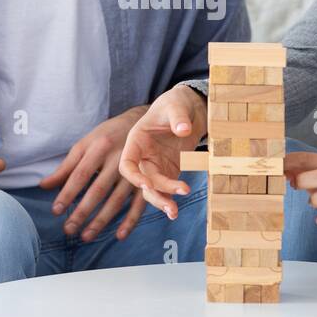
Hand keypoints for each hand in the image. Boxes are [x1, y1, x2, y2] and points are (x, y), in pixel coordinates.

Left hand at [39, 105, 147, 241]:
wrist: (139, 123)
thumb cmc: (106, 136)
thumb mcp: (85, 144)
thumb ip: (66, 166)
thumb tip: (44, 186)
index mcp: (99, 148)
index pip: (81, 174)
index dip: (68, 193)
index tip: (56, 211)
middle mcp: (118, 160)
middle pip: (98, 190)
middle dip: (82, 212)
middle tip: (68, 230)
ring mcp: (135, 171)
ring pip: (117, 200)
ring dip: (102, 221)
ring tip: (86, 236)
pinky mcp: (147, 180)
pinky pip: (139, 204)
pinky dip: (130, 221)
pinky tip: (119, 236)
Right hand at [117, 85, 206, 220]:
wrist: (189, 108)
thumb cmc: (176, 103)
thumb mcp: (176, 105)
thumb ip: (178, 117)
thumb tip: (184, 129)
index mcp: (137, 141)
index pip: (126, 163)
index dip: (133, 176)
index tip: (146, 185)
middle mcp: (143, 156)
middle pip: (142, 181)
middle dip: (155, 194)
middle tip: (170, 205)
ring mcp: (156, 165)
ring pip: (153, 190)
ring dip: (162, 201)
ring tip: (174, 212)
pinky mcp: (170, 171)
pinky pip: (167, 189)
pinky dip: (171, 199)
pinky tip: (175, 211)